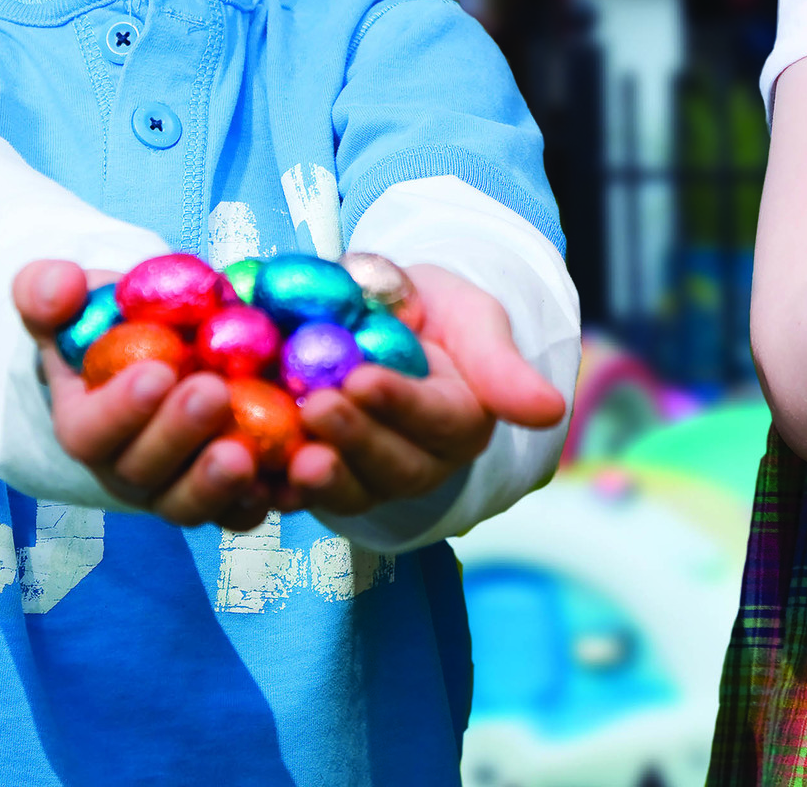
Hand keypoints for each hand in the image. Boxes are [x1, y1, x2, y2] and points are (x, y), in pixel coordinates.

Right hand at [13, 260, 270, 530]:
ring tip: (247, 451)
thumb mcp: (72, 299)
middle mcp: (127, 471)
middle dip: (179, 436)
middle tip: (212, 393)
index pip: (91, 431)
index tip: (158, 370)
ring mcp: (177, 490)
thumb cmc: (113, 324)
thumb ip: (48, 290)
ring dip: (219, 484)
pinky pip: (245, 511)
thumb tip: (60, 287)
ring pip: (193, 504)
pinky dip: (272, 498)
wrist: (164, 350)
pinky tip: (297, 474)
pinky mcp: (226, 499)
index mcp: (85, 425)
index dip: (121, 408)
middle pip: (146, 472)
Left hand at [283, 263, 567, 517]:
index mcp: (464, 421)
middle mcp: (422, 460)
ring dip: (321, 479)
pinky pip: (304, 496)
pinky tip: (256, 475)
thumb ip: (501, 364)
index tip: (361, 378)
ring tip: (290, 454)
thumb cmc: (437, 310)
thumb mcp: (474, 317)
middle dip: (354, 440)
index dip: (400, 404)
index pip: (438, 419)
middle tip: (315, 405)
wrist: (386, 315)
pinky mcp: (327, 478)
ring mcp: (372, 476)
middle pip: (394, 466)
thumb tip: (550, 409)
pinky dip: (280, 490)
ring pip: (353, 490)